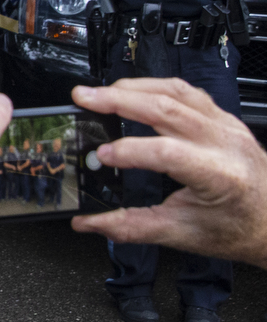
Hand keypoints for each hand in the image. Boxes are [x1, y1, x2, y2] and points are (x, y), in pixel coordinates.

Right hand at [71, 78, 266, 266]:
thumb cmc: (238, 228)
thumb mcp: (181, 233)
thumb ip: (130, 227)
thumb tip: (89, 222)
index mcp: (219, 175)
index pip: (168, 152)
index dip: (130, 151)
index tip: (102, 155)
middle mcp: (225, 143)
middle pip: (167, 108)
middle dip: (119, 99)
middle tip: (84, 98)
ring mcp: (226, 126)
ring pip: (177, 92)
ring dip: (134, 87)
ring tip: (101, 91)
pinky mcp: (224, 119)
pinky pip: (188, 92)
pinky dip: (155, 87)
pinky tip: (134, 91)